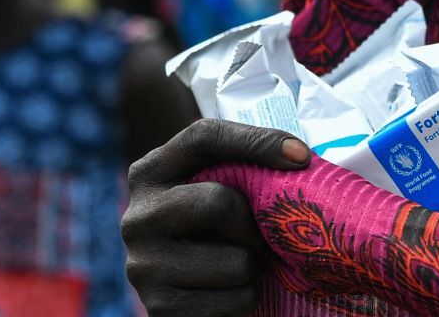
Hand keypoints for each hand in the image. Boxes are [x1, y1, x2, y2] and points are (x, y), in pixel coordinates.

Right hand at [122, 120, 310, 316]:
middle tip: (266, 235)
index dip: (256, 141)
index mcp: (149, 173)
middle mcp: (137, 217)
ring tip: (248, 264)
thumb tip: (300, 158)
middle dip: (255, 223)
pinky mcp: (161, 309)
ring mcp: (143, 266)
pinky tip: (232, 291)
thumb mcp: (212, 188)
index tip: (301, 157)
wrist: (179, 296)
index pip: (203, 138)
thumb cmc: (209, 229)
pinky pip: (236, 301)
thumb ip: (239, 166)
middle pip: (218, 203)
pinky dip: (248, 298)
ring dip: (257, 266)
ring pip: (237, 262)